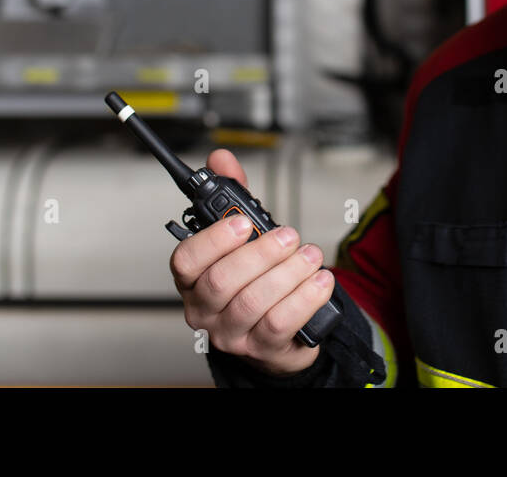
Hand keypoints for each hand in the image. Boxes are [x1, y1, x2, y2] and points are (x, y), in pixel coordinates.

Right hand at [170, 148, 334, 375]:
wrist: (276, 334)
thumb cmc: (254, 280)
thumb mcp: (243, 238)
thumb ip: (234, 197)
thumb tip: (222, 158)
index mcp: (192, 280)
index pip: (186, 261)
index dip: (214, 240)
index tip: (242, 221)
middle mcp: (204, 310)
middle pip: (222, 282)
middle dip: (260, 253)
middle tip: (288, 235)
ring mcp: (232, 334)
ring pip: (253, 302)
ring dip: (288, 273)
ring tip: (310, 255)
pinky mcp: (263, 349)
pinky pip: (281, 323)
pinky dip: (305, 298)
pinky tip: (320, 280)